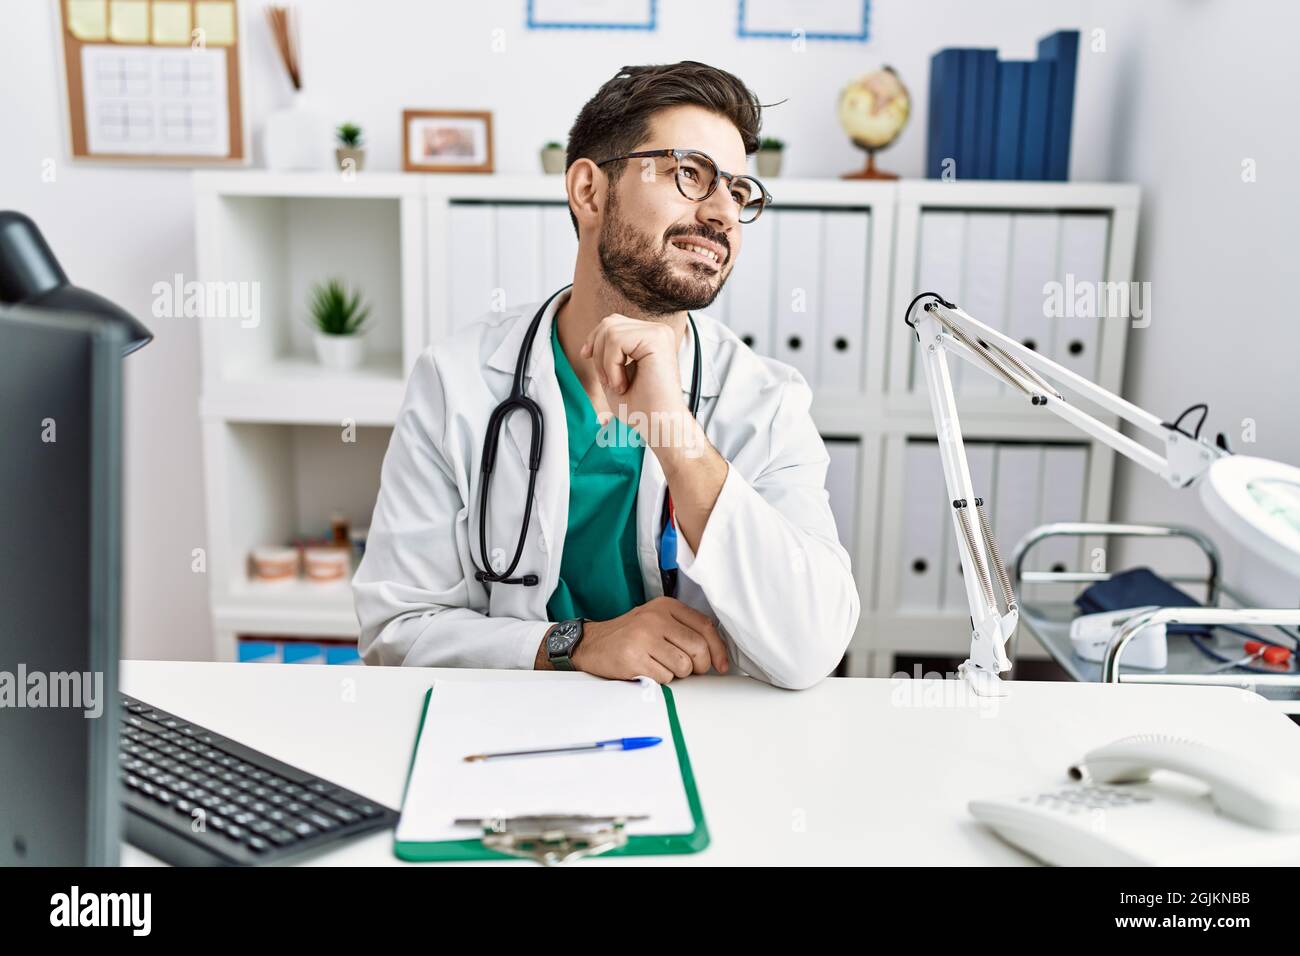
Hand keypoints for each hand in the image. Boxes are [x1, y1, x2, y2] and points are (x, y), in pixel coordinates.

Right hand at [571, 597, 728, 682]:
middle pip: (698, 648)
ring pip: (683, 666)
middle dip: (698, 666)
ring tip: (661, 666)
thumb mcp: (657, 620)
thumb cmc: (629, 635)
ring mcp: (643, 637)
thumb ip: (684, 629)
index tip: (721, 665)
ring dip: (677, 674)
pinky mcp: (633, 657)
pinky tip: (648, 670)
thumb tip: (715, 653)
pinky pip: (664, 677)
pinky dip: (660, 680)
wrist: (591, 643)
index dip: (718, 649)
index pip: (705, 626)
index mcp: (666, 606)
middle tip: (688, 669)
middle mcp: (655, 618)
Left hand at [580, 314, 685, 436]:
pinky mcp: (656, 339)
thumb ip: (607, 352)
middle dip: (598, 353)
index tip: (590, 361)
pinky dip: (611, 366)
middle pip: (609, 323)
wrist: (659, 425)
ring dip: (605, 363)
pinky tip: (623, 384)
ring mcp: (659, 332)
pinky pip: (616, 341)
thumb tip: (593, 338)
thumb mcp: (615, 373)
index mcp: (650, 337)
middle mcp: (658, 330)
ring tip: (619, 384)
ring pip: (610, 331)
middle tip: (610, 382)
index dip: (595, 341)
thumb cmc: (640, 407)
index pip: (613, 323)